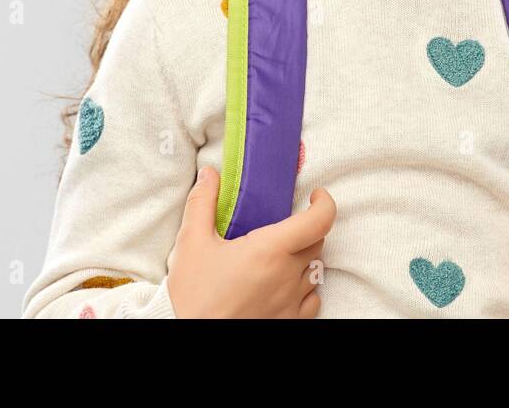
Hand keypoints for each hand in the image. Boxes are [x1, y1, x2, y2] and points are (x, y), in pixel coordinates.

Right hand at [166, 166, 334, 317]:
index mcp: (270, 251)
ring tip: (280, 257)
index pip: (319, 221)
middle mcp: (287, 276)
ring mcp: (291, 302)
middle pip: (317, 243)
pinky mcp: (289, 322)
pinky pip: (312, 301)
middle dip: (306, 229)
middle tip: (283, 228)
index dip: (324, 204)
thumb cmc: (192, 294)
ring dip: (304, 259)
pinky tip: (284, 285)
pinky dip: (305, 289)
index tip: (315, 196)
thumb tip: (210, 174)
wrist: (184, 332)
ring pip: (316, 271)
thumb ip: (202, 203)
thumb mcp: (191, 242)